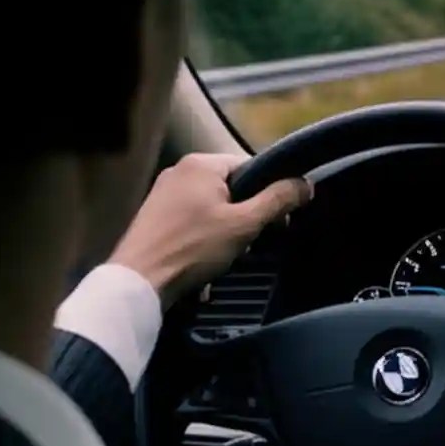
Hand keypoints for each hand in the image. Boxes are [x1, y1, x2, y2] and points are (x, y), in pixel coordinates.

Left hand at [109, 153, 311, 307]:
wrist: (139, 281)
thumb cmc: (192, 248)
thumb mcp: (244, 224)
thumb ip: (277, 201)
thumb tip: (306, 184)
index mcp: (201, 163)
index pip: (250, 168)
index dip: (269, 195)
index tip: (276, 222)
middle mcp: (179, 171)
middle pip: (231, 189)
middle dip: (245, 217)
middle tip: (250, 243)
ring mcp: (163, 194)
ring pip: (212, 208)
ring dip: (225, 231)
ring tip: (225, 256)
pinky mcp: (154, 217)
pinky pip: (192, 222)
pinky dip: (203, 239)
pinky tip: (204, 261)